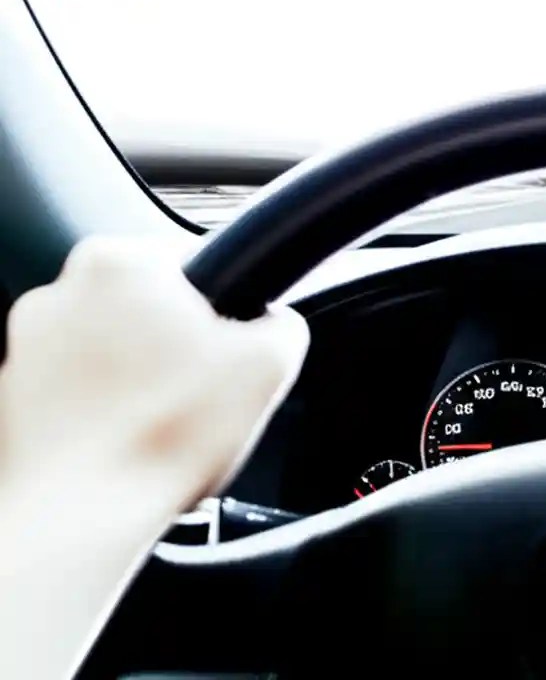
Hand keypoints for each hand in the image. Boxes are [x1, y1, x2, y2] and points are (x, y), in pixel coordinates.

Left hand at [0, 237, 308, 678]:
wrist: (81, 517)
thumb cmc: (165, 435)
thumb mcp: (269, 366)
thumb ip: (284, 325)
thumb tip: (277, 324)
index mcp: (120, 263)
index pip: (192, 264)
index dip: (223, 313)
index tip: (230, 354)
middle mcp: (58, 292)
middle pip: (145, 311)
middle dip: (174, 348)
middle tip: (202, 395)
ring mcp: (22, 346)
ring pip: (107, 354)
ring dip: (137, 383)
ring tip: (163, 429)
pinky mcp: (7, 397)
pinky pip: (72, 396)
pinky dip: (100, 417)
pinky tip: (127, 449)